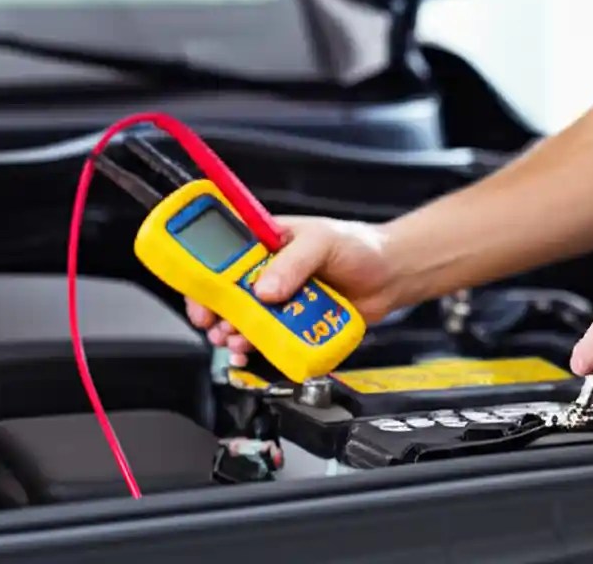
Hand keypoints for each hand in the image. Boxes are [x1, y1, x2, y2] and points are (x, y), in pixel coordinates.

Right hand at [186, 216, 399, 366]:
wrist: (391, 276)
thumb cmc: (359, 246)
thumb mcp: (322, 242)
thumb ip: (293, 262)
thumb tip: (265, 288)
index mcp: (265, 242)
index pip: (222, 256)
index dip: (205, 275)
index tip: (202, 295)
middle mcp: (268, 272)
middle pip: (227, 294)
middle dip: (216, 312)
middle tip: (215, 325)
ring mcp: (280, 300)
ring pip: (244, 320)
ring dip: (234, 333)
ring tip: (235, 340)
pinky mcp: (294, 324)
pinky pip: (269, 340)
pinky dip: (257, 348)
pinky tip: (252, 351)